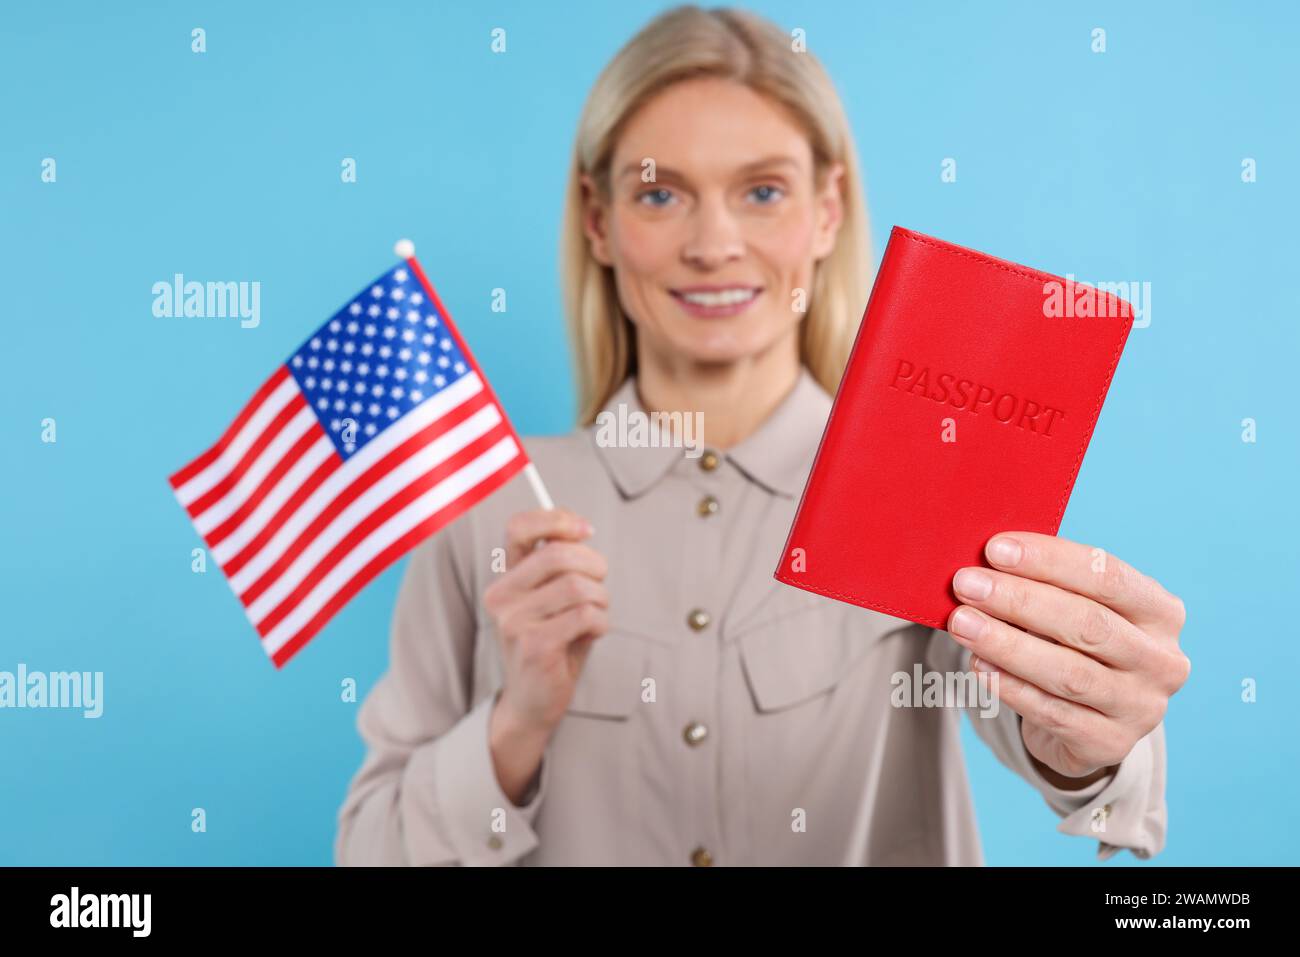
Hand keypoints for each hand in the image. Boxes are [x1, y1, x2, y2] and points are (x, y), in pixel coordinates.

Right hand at [483, 507, 609, 735]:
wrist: (534, 703)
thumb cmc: (553, 643)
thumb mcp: (553, 598)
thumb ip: (561, 565)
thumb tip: (581, 528)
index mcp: (506, 578)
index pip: (519, 528)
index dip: (557, 519)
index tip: (586, 530)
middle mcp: (501, 596)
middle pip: (559, 554)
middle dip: (595, 565)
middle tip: (601, 584)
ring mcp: (514, 622)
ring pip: (578, 587)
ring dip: (601, 600)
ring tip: (596, 615)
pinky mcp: (534, 646)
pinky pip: (586, 616)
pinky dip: (601, 622)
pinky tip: (592, 634)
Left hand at [945, 532, 1188, 784]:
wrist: (1091, 722)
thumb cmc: (1075, 645)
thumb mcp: (1076, 608)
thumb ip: (1046, 585)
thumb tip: (986, 563)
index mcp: (1161, 612)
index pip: (1108, 577)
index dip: (1049, 560)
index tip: (994, 549)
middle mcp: (1162, 661)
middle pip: (1087, 624)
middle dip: (1020, 600)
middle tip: (967, 585)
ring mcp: (1141, 708)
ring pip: (1068, 673)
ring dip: (1007, 644)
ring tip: (962, 623)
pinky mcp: (1110, 744)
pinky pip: (1052, 712)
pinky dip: (1010, 687)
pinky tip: (978, 665)